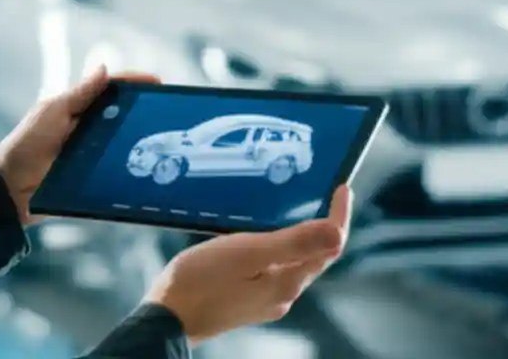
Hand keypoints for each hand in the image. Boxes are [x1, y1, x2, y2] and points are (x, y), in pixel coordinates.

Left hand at [0, 65, 159, 223]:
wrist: (10, 189)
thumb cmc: (26, 145)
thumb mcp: (52, 114)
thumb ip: (78, 94)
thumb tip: (103, 68)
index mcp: (76, 106)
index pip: (110, 88)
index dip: (133, 82)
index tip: (158, 83)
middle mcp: (86, 125)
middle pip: (120, 112)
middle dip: (142, 109)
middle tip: (166, 111)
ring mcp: (89, 150)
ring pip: (120, 139)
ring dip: (139, 137)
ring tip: (162, 138)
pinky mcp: (91, 172)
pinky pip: (114, 165)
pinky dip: (130, 162)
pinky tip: (147, 165)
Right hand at [145, 184, 352, 345]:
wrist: (166, 319)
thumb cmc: (203, 281)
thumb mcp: (249, 252)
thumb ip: (294, 243)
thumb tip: (337, 232)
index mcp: (288, 282)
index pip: (330, 248)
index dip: (339, 217)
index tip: (341, 189)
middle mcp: (282, 295)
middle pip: (315, 257)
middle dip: (323, 227)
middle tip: (325, 196)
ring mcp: (264, 300)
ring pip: (294, 264)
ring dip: (301, 239)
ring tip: (296, 211)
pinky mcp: (246, 301)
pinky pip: (274, 270)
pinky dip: (279, 250)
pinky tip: (263, 239)